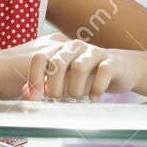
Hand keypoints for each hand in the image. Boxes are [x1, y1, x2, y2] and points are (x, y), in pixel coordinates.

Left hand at [2, 35, 128, 101]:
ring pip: (79, 68)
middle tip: (58, 99)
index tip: (36, 98)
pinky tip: (93, 98)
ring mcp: (94, 52)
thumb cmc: (86, 77)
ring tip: (76, 98)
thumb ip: (44, 85)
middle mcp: (75, 47)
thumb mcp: (64, 81)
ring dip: (75, 89)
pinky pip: (103, 73)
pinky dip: (96, 89)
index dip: (35, 79)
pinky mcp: (112, 61)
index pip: (39, 58)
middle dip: (55, 87)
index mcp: (60, 49)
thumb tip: (26, 93)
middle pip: (57, 63)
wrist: (120, 69)